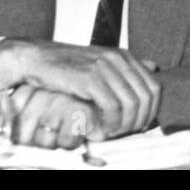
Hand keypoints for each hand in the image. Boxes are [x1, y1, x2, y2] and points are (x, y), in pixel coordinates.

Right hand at [0, 39, 160, 138]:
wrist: (35, 59)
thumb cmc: (67, 65)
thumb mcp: (101, 61)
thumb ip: (126, 67)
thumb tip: (155, 66)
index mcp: (124, 56)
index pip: (154, 87)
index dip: (152, 110)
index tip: (140, 125)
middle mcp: (119, 60)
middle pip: (146, 98)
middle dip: (139, 120)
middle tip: (126, 133)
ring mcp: (105, 68)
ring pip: (131, 104)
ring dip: (124, 125)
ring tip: (113, 133)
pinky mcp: (90, 79)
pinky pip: (112, 107)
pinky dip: (111, 123)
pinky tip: (102, 129)